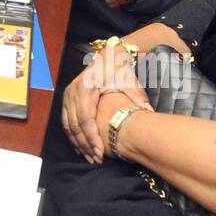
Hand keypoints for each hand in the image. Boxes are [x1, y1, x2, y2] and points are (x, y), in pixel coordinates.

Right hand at [61, 44, 148, 161]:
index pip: (86, 118)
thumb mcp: (130, 81)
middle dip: (85, 144)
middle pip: (75, 124)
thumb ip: (137, 97)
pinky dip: (72, 135)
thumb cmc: (119, 69)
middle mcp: (73, 91)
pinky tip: (80, 146)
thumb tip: (148, 113)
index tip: (100, 152)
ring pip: (68, 124)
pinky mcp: (67, 98)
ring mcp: (68, 94)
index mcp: (87, 87)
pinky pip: (66, 120)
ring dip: (77, 142)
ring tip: (88, 156)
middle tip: (95, 159)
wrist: (107, 56)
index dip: (92, 137)